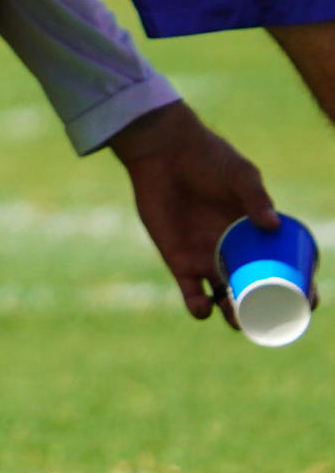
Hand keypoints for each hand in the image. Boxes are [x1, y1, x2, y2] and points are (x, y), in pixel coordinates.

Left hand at [109, 97, 278, 319]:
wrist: (164, 152)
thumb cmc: (208, 159)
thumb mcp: (240, 175)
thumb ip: (256, 197)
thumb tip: (272, 226)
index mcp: (258, 237)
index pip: (285, 271)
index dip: (299, 291)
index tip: (308, 302)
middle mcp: (236, 254)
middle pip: (258, 295)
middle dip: (266, 315)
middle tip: (270, 320)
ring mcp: (208, 259)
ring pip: (227, 301)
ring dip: (234, 317)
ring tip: (237, 317)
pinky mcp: (179, 260)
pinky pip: (191, 294)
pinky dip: (198, 308)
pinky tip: (204, 307)